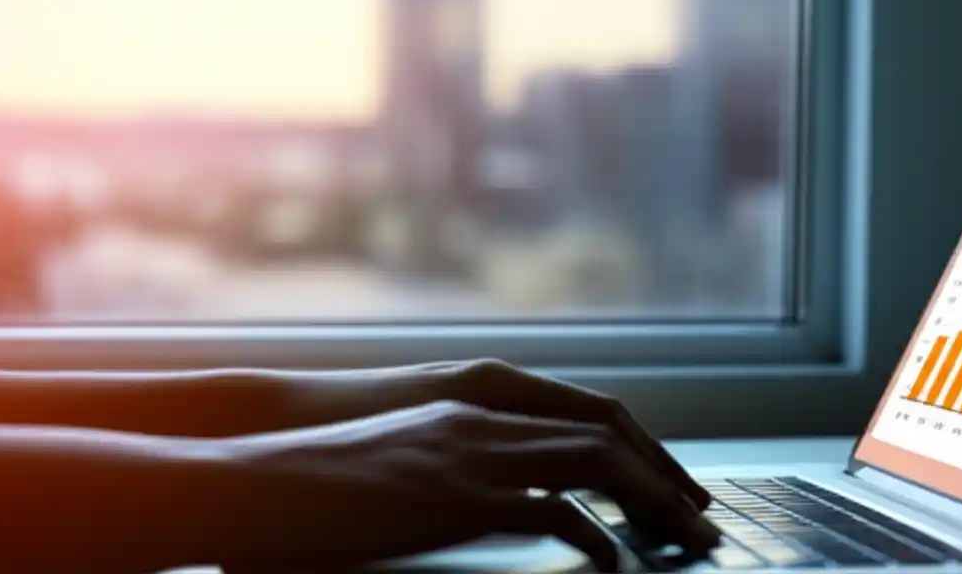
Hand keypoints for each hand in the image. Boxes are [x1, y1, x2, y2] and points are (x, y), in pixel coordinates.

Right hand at [285, 359, 710, 510]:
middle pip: (605, 431)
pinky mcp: (451, 494)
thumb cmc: (323, 476)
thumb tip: (504, 495)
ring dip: (649, 498)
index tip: (676, 486)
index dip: (642, 447)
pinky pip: (546, 509)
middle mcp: (483, 417)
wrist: (259, 473)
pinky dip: (591, 535)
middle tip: (702, 518)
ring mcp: (470, 451)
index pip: (586, 413)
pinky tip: (611, 564)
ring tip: (685, 538)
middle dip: (665, 474)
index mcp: (476, 404)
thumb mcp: (406, 457)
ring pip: (591, 461)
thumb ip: (460, 464)